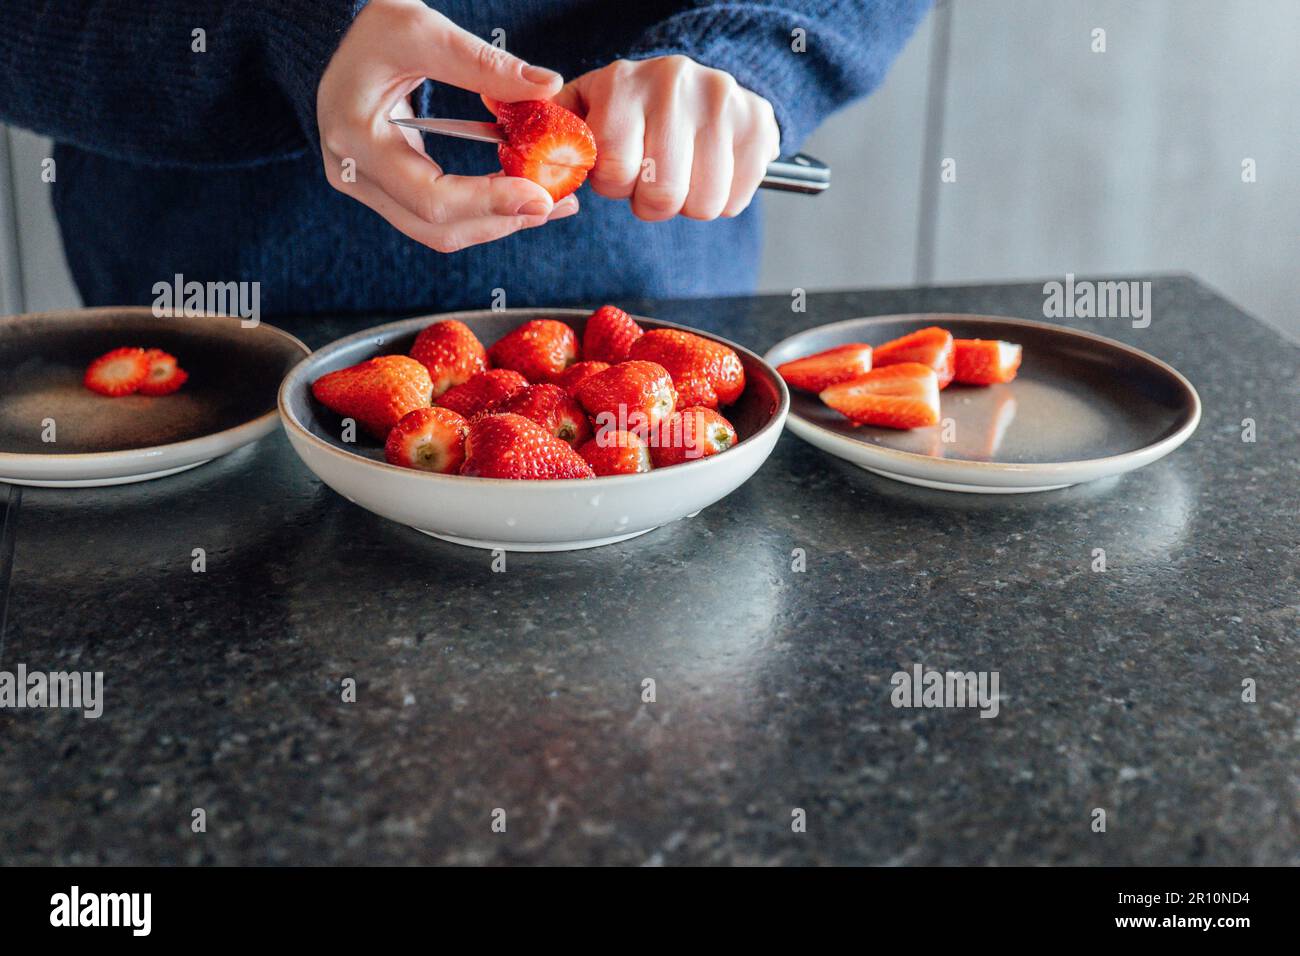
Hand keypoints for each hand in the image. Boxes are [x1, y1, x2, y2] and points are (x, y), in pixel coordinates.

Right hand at [316, 0, 577, 252]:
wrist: (333, 37)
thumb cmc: (369, 27)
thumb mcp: (422, 30)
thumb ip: (483, 63)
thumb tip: (548, 86)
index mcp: (356, 138)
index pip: (431, 197)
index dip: (490, 202)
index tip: (541, 195)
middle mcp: (354, 174)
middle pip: (437, 227)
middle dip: (502, 219)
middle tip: (557, 204)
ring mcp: (366, 187)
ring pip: (438, 231)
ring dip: (496, 221)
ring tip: (547, 203)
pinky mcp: (383, 188)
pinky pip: (435, 215)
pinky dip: (479, 210)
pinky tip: (516, 194)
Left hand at [551, 55, 779, 221]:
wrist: (696, 86)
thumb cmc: (631, 111)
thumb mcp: (583, 110)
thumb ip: (550, 129)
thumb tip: (514, 137)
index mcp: (622, 82)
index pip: (615, 173)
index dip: (616, 187)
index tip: (621, 170)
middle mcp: (674, 82)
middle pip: (662, 196)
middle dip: (651, 202)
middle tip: (652, 180)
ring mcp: (722, 99)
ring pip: (703, 204)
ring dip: (688, 204)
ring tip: (681, 175)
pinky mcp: (758, 121)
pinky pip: (736, 200)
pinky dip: (722, 200)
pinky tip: (711, 172)